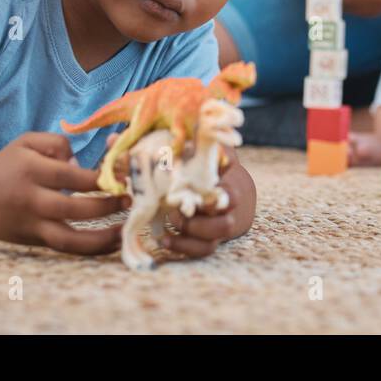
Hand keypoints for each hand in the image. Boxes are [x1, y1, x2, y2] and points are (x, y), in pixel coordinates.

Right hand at [0, 131, 125, 253]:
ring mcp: (32, 225)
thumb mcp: (26, 142)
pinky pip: (65, 248)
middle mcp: (31, 200)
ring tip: (127, 229)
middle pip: (72, 208)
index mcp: (31, 171)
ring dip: (101, 238)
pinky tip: (113, 243)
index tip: (124, 175)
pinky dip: (90, 249)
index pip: (71, 176)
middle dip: (106, 205)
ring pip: (68, 239)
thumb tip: (82, 161)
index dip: (100, 178)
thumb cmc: (6, 166)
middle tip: (130, 199)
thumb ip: (57, 142)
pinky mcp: (34, 241)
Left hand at [137, 150, 257, 260]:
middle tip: (176, 211)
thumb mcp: (210, 151)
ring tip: (167, 225)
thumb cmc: (216, 168)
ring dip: (188, 237)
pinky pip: (200, 250)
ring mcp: (220, 229)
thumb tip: (145, 129)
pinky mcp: (209, 240)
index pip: (230, 198)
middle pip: (222, 225)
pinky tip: (163, 239)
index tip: (200, 198)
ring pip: (210, 243)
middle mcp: (229, 212)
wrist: (236, 193)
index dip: (217, 201)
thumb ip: (192, 139)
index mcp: (230, 188)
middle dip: (198, 222)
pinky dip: (182, 248)